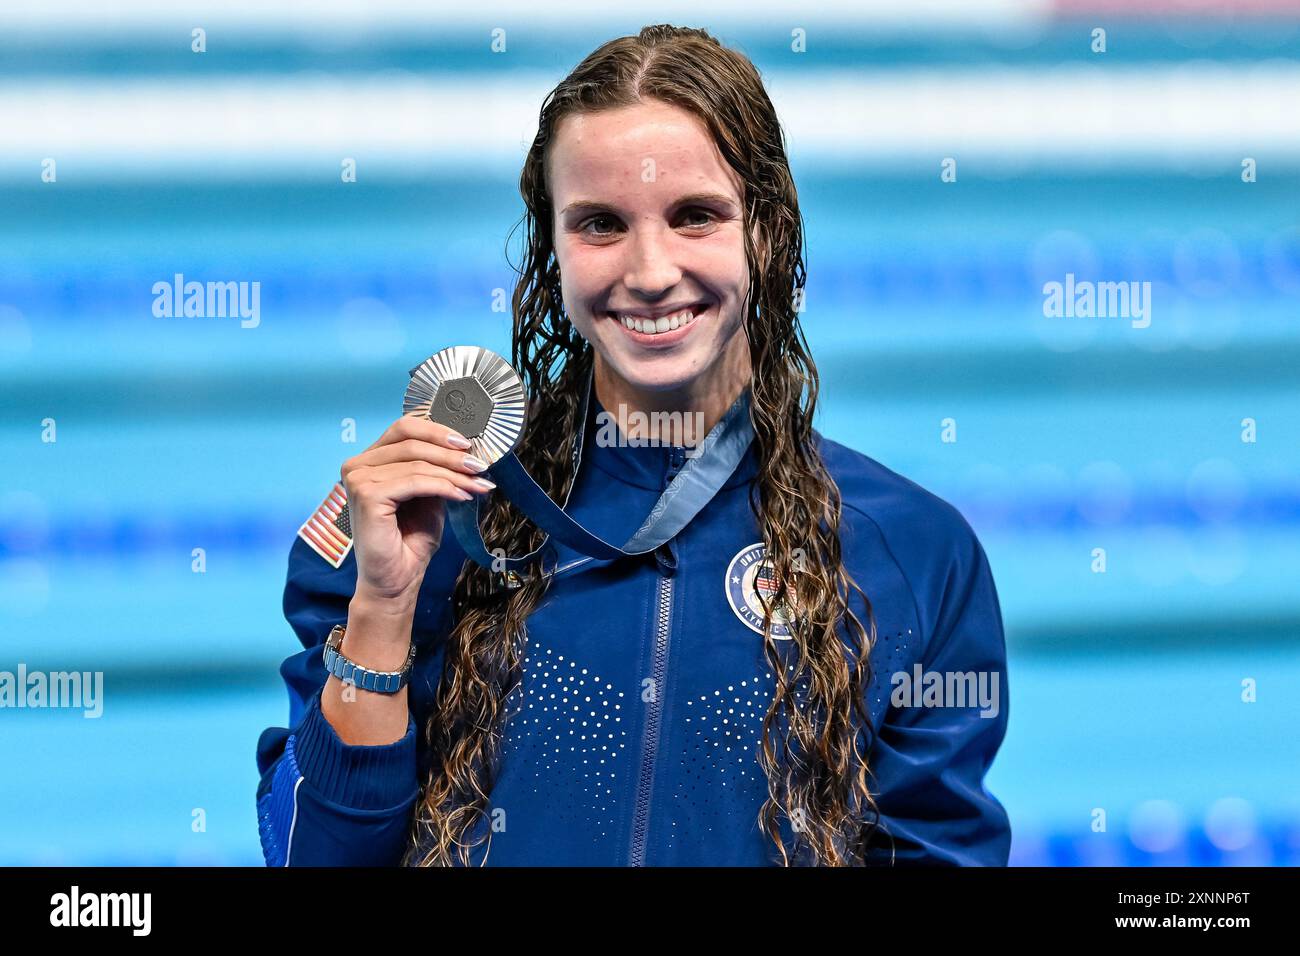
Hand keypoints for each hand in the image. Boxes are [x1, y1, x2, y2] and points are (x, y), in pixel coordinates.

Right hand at [340, 415, 494, 607]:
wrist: (396, 580)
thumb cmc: (409, 541)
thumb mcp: (428, 495)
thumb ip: (436, 469)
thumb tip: (464, 448)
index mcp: (369, 460)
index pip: (404, 428)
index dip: (438, 431)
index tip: (468, 445)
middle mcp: (357, 465)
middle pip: (411, 440)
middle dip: (451, 452)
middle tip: (479, 465)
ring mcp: (358, 479)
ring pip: (417, 462)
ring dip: (453, 473)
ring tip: (478, 483)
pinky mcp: (367, 495)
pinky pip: (415, 481)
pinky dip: (443, 486)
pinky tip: (462, 495)